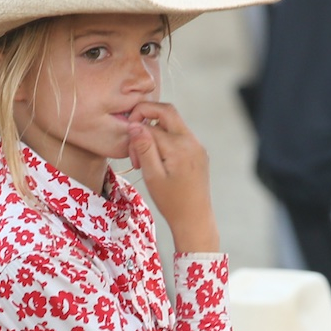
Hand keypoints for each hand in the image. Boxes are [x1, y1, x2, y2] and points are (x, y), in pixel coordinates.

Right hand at [126, 102, 218, 253]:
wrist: (195, 219)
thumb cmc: (172, 203)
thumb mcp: (152, 176)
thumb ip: (144, 148)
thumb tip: (135, 125)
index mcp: (179, 146)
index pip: (150, 125)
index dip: (135, 135)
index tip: (131, 156)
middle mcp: (191, 141)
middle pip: (166, 111)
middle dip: (146, 114)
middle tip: (134, 133)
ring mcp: (197, 145)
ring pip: (173, 122)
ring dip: (155, 129)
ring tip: (146, 155)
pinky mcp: (198, 152)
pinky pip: (180, 134)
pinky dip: (165, 138)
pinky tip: (158, 158)